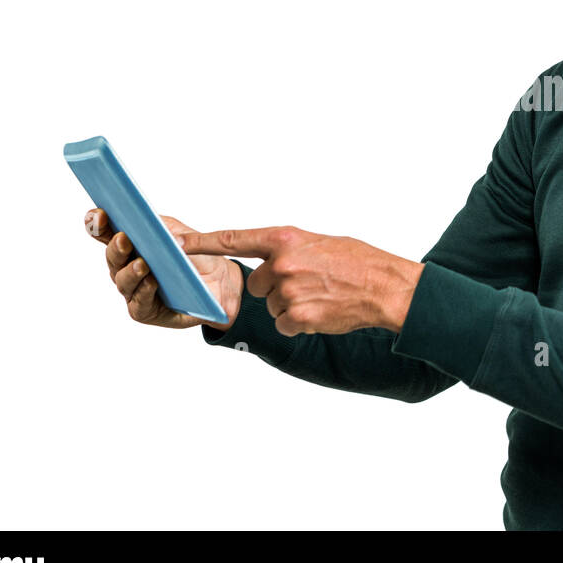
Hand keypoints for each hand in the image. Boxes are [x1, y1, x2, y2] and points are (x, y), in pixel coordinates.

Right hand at [84, 207, 241, 330]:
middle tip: (123, 239)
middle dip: (116, 247)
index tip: (99, 215)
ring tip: (142, 264)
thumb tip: (144, 219)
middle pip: (113, 257)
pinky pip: (140, 302)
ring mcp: (133, 290)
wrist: (219, 282)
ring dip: (131, 272)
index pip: (106, 233)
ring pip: (124, 281)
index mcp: (130, 244)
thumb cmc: (194, 255)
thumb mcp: (178, 233)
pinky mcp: (144, 310)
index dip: (97, 224)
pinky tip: (152, 282)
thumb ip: (158, 225)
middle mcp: (126, 267)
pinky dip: (145, 291)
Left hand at [177, 226, 422, 336]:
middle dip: (276, 287)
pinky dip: (300, 322)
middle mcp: (283, 263)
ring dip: (292, 306)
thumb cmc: (360, 262)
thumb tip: (272, 261)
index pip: (235, 239)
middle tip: (309, 283)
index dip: (202, 242)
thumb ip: (290, 249)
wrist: (386, 288)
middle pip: (257, 283)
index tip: (176, 242)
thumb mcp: (321, 242)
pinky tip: (323, 312)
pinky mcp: (297, 317)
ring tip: (322, 296)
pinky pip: (284, 323)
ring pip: (272, 305)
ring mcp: (288, 292)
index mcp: (287, 238)